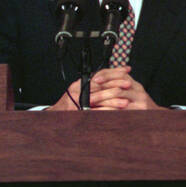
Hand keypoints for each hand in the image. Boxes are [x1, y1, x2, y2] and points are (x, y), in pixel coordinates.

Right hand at [45, 66, 159, 110]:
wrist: (56, 116)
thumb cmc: (71, 103)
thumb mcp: (81, 90)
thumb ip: (96, 84)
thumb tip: (115, 76)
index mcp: (80, 83)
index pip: (99, 74)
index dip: (114, 72)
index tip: (126, 70)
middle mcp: (78, 91)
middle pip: (100, 85)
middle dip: (116, 84)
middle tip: (128, 84)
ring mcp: (78, 102)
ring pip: (98, 99)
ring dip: (113, 100)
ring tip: (126, 102)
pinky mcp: (79, 113)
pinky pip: (95, 112)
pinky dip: (106, 112)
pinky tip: (115, 113)